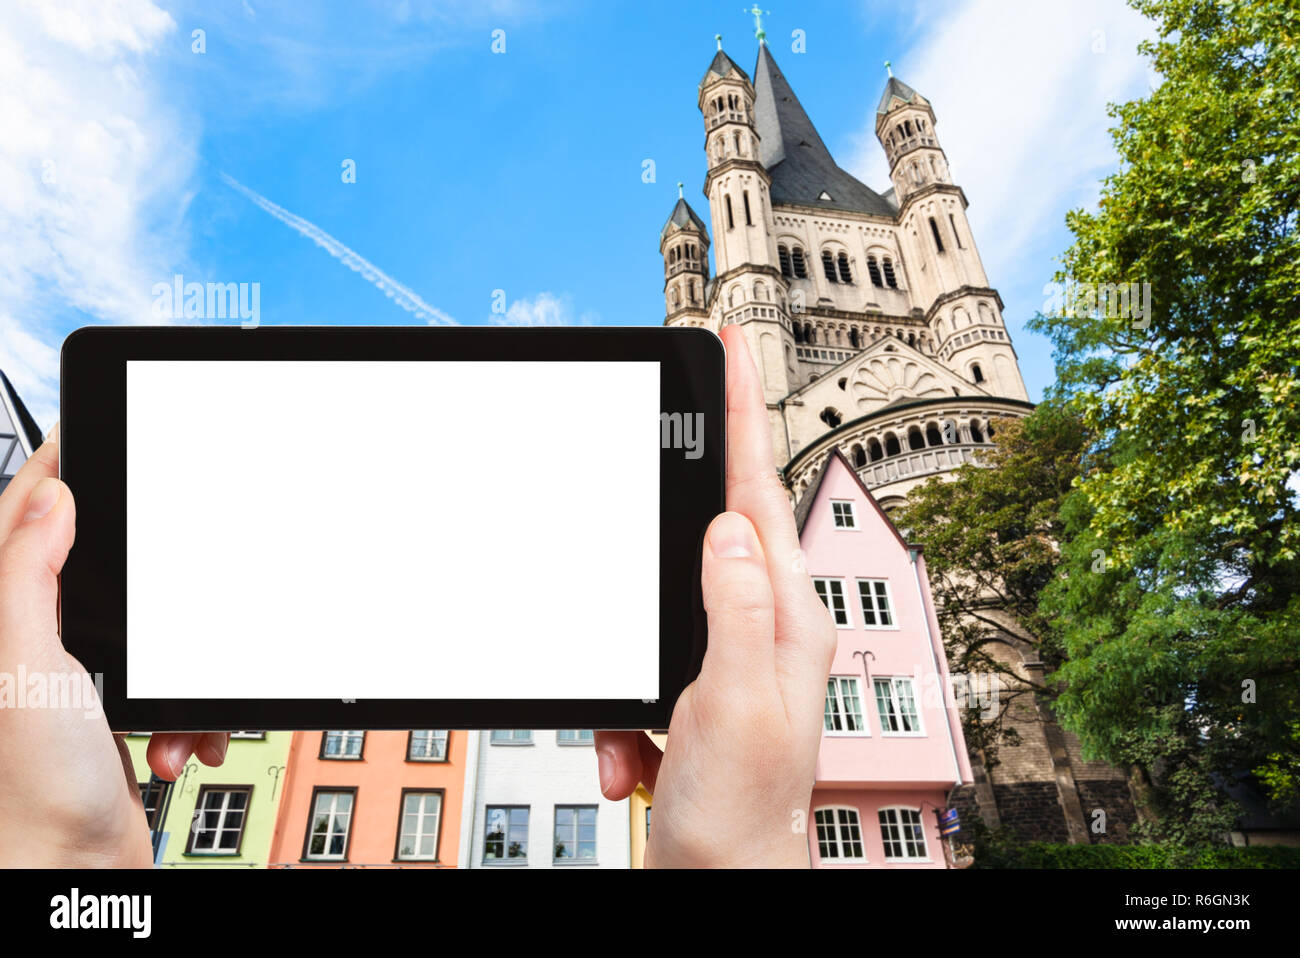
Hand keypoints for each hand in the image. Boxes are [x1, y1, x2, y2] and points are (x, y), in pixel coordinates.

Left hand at [0, 426, 228, 866]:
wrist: (71, 873)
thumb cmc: (30, 792)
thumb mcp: (27, 667)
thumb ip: (27, 576)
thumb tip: (47, 496)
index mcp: (8, 624)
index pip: (25, 522)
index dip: (58, 473)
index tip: (92, 432)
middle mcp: (39, 646)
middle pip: (105, 569)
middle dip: (154, 585)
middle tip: (172, 572)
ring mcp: (84, 681)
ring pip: (157, 632)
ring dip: (183, 673)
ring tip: (173, 711)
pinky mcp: (123, 714)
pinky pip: (177, 686)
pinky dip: (191, 715)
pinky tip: (179, 741)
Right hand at [594, 326, 836, 866]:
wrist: (723, 887)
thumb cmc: (743, 815)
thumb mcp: (732, 705)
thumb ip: (733, 610)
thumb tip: (728, 527)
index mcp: (786, 619)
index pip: (761, 494)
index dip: (745, 414)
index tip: (731, 348)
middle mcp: (764, 629)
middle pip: (714, 529)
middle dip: (682, 496)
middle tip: (665, 431)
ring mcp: (726, 660)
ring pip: (659, 603)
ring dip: (626, 661)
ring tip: (633, 741)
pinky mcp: (690, 692)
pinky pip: (638, 668)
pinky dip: (617, 714)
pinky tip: (629, 762)